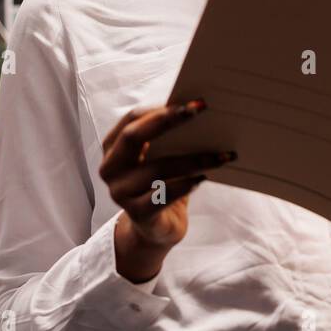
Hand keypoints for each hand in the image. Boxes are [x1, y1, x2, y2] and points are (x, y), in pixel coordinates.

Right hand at [99, 100, 236, 282]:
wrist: (156, 229)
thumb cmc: (161, 183)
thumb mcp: (159, 157)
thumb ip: (166, 137)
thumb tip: (196, 108)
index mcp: (112, 148)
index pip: (131, 119)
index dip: (159, 108)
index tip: (192, 102)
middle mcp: (110, 169)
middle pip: (134, 137)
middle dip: (167, 120)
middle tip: (199, 110)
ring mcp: (121, 193)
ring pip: (157, 168)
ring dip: (192, 158)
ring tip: (219, 154)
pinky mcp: (138, 214)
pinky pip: (165, 194)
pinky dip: (187, 184)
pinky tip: (203, 178)